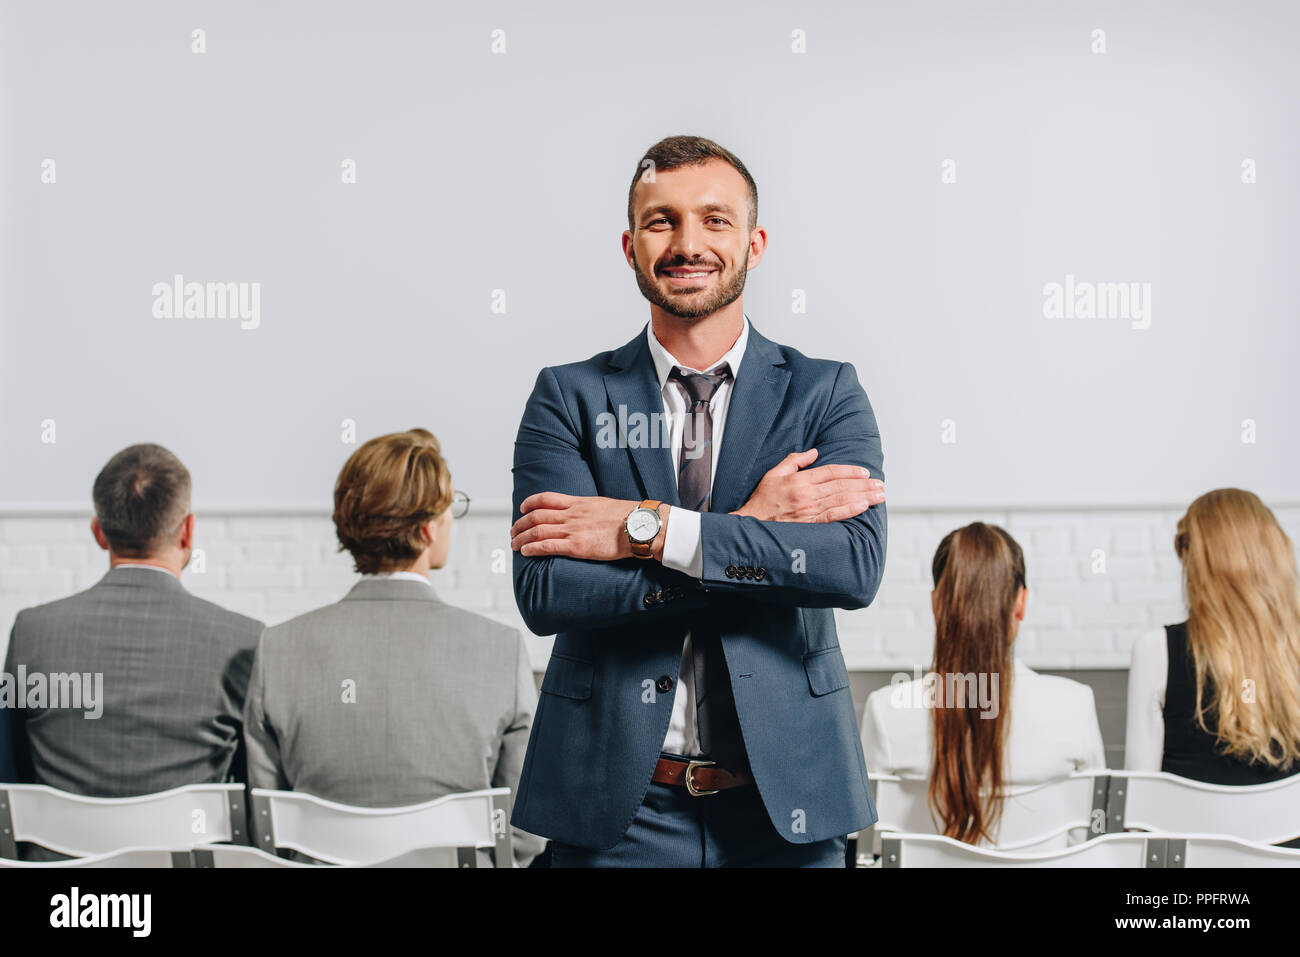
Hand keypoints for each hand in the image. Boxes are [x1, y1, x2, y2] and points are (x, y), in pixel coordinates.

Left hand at [510, 493, 661, 560]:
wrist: (640, 526)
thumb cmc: (629, 517)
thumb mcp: (606, 505)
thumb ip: (591, 509)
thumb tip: (587, 514)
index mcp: (579, 502)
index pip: (547, 499)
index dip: (530, 503)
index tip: (523, 508)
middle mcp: (572, 514)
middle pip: (537, 516)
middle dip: (521, 523)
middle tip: (513, 530)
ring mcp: (573, 529)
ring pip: (537, 531)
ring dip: (522, 538)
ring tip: (514, 544)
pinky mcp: (577, 546)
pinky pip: (547, 546)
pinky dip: (532, 548)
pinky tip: (525, 552)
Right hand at [732, 448, 883, 522]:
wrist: (752, 524)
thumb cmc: (762, 500)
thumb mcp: (774, 473)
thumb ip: (794, 461)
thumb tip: (813, 452)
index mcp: (800, 480)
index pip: (831, 472)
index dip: (850, 471)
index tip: (864, 472)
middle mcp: (808, 494)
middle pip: (841, 486)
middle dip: (864, 484)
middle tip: (880, 484)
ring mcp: (810, 510)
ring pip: (842, 500)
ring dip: (863, 496)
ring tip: (879, 495)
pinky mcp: (810, 524)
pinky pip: (834, 516)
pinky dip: (850, 510)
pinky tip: (863, 507)